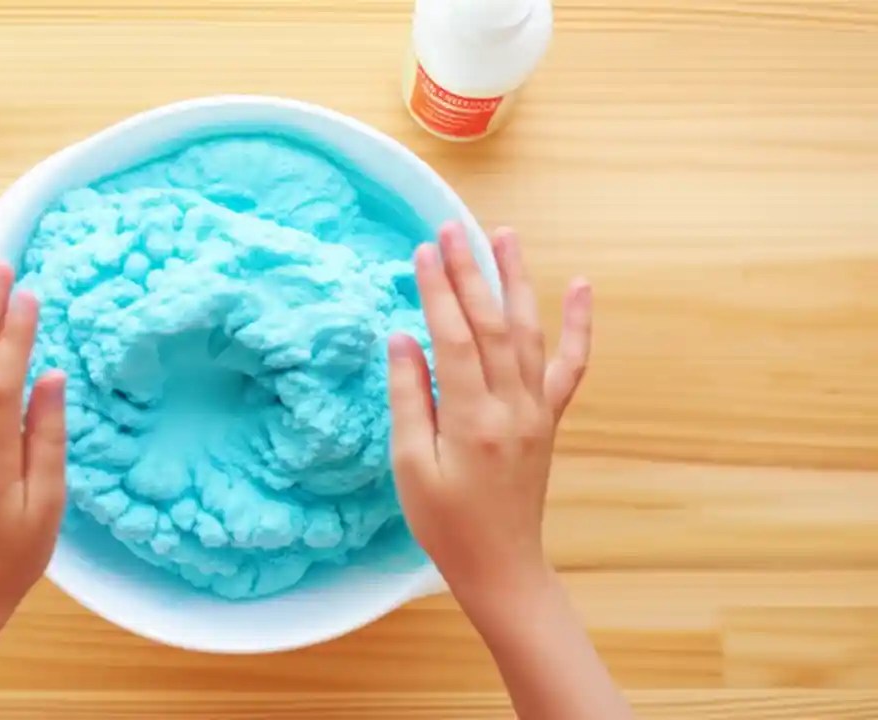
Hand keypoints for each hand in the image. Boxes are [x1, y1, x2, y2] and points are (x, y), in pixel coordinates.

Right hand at [387, 223, 591, 609]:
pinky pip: (570, 365)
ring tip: (504, 235)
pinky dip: (578, 325)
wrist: (501, 565)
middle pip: (493, 325)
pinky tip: (581, 287)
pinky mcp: (549, 418)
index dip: (438, 292)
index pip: (455, 339)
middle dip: (471, 271)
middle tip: (452, 227)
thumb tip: (403, 337)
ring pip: (530, 332)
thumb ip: (409, 399)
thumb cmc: (445, 523)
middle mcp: (513, 407)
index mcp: (473, 420)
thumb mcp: (411, 467)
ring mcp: (537, 410)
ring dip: (517, 280)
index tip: (422, 251)